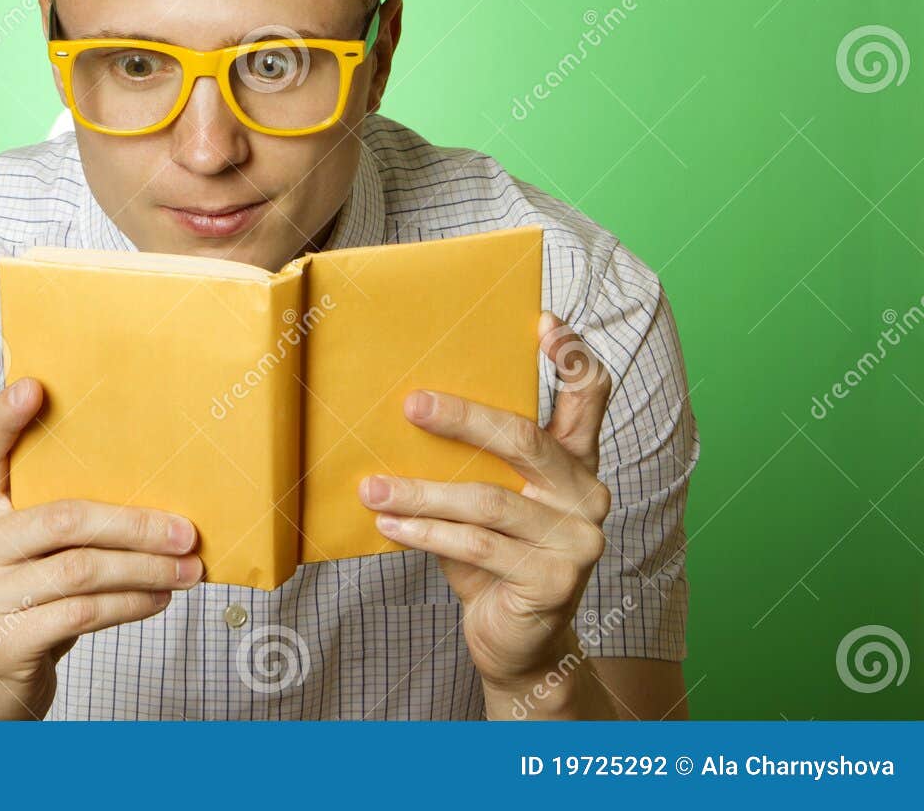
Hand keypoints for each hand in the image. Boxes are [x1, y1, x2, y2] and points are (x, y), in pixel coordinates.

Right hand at [0, 376, 203, 719]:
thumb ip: (58, 529)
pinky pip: (83, 612)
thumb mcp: (28, 563)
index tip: (34, 385)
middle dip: (136, 523)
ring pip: (81, 568)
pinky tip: (158, 600)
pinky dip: (131, 604)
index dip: (2, 417)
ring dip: (146, 569)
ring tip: (188, 571)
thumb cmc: (23, 612)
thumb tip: (153, 502)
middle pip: (63, 517)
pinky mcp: (1, 642)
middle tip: (187, 531)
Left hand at [357, 312, 614, 716]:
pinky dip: (426, 533)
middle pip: (526, 440)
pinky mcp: (555, 580)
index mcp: (577, 462)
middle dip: (464, 418)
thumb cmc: (494, 556)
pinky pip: (478, 546)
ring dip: (421, 491)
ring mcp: (578, 539)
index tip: (544, 320)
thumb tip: (407, 407)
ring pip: (489, 501)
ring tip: (372, 485)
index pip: (591, 396)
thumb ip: (474, 460)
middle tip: (411, 404)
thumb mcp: (488, 500)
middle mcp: (588, 494)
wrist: (518, 642)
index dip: (572, 356)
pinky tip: (390, 524)